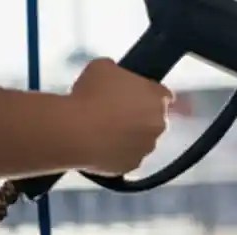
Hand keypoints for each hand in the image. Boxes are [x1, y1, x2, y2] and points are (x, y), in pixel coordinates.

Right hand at [67, 58, 173, 175]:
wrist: (75, 130)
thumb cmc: (89, 94)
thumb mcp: (102, 67)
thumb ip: (118, 73)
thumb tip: (115, 79)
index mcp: (156, 98)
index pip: (161, 94)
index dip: (145, 93)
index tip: (131, 93)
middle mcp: (158, 124)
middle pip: (152, 118)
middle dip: (138, 115)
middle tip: (113, 111)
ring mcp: (147, 147)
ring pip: (141, 140)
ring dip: (129, 135)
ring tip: (102, 130)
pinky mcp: (133, 165)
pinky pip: (127, 157)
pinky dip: (117, 153)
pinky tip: (99, 146)